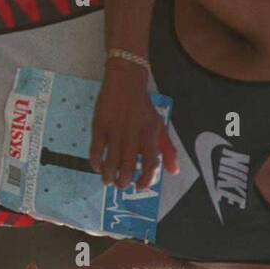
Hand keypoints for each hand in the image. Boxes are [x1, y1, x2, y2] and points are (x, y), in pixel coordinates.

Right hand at [89, 59, 178, 188]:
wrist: (125, 82)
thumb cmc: (143, 107)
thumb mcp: (159, 126)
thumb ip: (168, 149)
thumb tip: (173, 172)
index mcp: (150, 134)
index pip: (151, 164)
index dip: (145, 179)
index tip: (140, 186)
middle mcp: (133, 134)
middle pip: (128, 166)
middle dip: (124, 182)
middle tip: (121, 185)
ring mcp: (115, 130)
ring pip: (111, 161)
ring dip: (109, 176)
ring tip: (108, 182)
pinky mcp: (100, 126)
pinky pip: (96, 150)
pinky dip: (96, 162)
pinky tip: (97, 167)